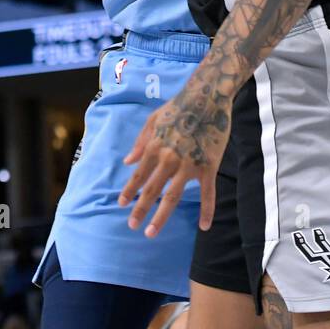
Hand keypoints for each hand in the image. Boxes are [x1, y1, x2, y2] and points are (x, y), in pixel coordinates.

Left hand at [118, 82, 231, 235]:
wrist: (208, 96)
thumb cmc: (179, 105)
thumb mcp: (153, 119)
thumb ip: (141, 142)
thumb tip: (128, 161)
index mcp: (155, 147)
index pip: (138, 174)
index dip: (129, 191)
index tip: (121, 204)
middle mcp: (168, 159)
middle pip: (151, 190)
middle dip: (140, 209)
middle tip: (132, 225)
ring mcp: (189, 164)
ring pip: (172, 196)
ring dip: (160, 216)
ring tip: (150, 232)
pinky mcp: (208, 166)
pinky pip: (207, 193)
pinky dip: (206, 211)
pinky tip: (204, 226)